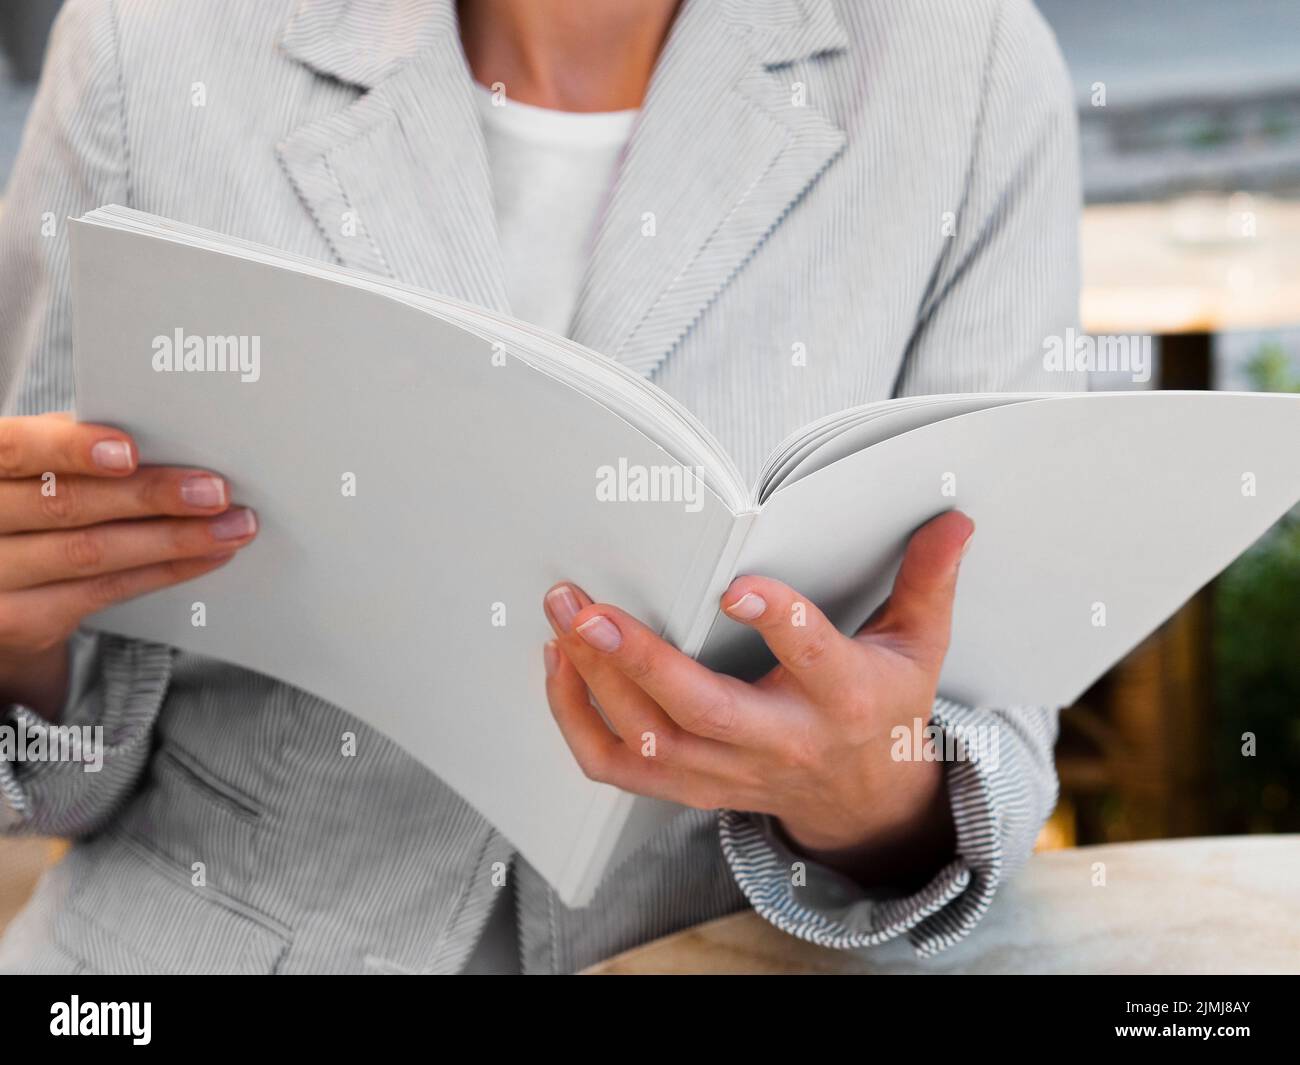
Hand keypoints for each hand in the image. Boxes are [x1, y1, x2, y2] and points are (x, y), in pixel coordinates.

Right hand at [0, 413, 256, 717]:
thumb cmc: (29, 500)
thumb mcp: (37, 468)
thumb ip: (76, 448)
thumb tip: (168, 436)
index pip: (13, 448)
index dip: (69, 449)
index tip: (129, 451)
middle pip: (64, 504)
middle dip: (149, 496)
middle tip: (216, 491)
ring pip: (91, 553)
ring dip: (174, 539)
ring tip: (232, 526)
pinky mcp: (20, 620)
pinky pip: (103, 591)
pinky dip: (164, 570)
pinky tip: (206, 556)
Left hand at [541, 510, 972, 888]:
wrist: (866, 800)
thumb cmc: (885, 709)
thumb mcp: (919, 647)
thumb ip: (928, 581)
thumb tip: (954, 520)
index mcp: (844, 698)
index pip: (814, 658)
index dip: (777, 623)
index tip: (735, 586)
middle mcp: (782, 742)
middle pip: (699, 710)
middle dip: (635, 658)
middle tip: (585, 606)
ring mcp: (731, 774)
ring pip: (649, 742)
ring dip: (594, 683)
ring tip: (563, 622)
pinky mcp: (693, 788)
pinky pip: (621, 770)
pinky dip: (579, 723)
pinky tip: (562, 669)